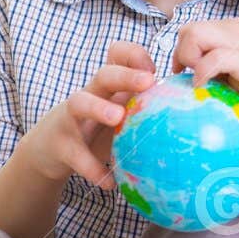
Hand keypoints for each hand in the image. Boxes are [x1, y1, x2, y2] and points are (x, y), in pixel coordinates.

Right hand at [18, 42, 154, 188]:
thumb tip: (190, 117)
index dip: (134, 55)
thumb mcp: (117, 113)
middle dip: (125, 75)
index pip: (117, 55)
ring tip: (117, 118)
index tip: (154, 70)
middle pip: (104, 74)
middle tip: (148, 81)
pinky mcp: (60, 143)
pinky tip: (109, 183)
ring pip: (79, 102)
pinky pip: (76, 155)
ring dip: (98, 108)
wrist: (49, 150)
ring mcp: (70, 117)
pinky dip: (92, 169)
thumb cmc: (95, 129)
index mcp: (107, 87)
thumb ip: (144, 108)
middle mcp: (89, 95)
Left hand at [171, 17, 238, 107]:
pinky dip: (201, 73)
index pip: (195, 30)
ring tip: (198, 81)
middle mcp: (233, 29)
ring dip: (188, 59)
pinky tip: (204, 87)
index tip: (187, 75)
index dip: (185, 53)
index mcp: (234, 29)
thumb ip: (230, 70)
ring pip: (193, 35)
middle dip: (181, 55)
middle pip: (188, 29)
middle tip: (186, 79)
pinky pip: (211, 58)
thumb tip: (210, 85)